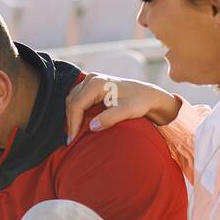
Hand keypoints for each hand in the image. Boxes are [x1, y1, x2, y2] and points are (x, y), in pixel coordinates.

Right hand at [65, 72, 181, 143]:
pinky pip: (78, 99)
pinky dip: (76, 111)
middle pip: (72, 101)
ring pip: (72, 100)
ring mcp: (91, 80)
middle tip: (72, 141)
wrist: (148, 95)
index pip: (77, 104)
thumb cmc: (140, 103)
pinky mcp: (93, 85)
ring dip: (71, 117)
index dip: (73, 123)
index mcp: (97, 83)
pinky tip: (79, 124)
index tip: (73, 140)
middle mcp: (92, 78)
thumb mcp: (127, 111)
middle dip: (70, 121)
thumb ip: (110, 118)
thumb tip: (92, 127)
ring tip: (74, 134)